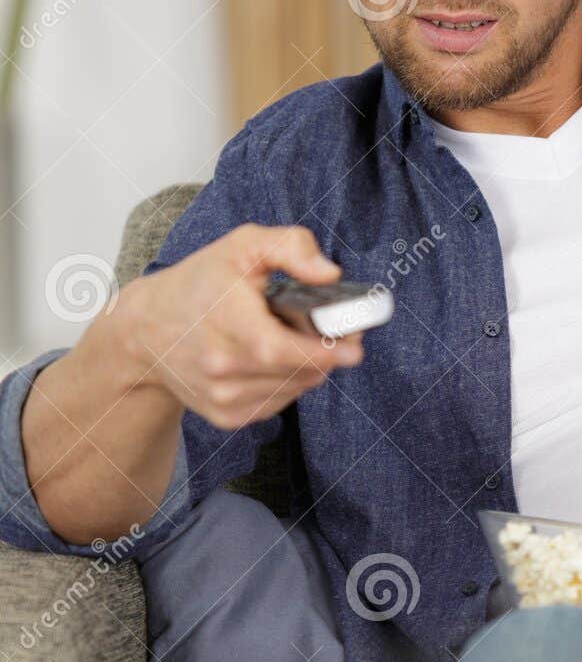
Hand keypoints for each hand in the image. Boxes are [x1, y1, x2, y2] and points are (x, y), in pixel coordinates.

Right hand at [122, 223, 365, 430]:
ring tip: (295, 339)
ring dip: (308, 368)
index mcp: (228, 324)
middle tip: (336, 330)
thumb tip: (330, 274)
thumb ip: (291, 247)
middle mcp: (223, 369)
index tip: (354, 343)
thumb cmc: (200, 283)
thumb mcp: (243, 245)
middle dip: (326, 353)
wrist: (146, 330)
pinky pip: (278, 402)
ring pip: (295, 389)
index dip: (326, 350)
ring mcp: (224, 397)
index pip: (286, 351)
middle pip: (301, 372)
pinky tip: (274, 360)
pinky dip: (287, 383)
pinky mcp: (226, 416)